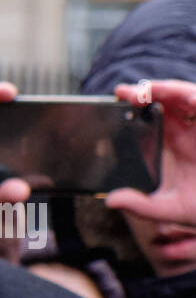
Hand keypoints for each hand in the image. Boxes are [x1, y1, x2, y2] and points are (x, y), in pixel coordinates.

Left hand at [105, 79, 195, 227]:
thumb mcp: (170, 208)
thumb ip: (141, 206)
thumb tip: (111, 202)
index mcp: (176, 142)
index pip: (155, 116)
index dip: (138, 104)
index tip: (118, 97)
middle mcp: (192, 130)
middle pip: (169, 100)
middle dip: (148, 91)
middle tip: (124, 91)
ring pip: (191, 96)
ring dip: (172, 89)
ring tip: (151, 89)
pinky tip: (191, 100)